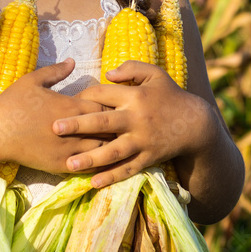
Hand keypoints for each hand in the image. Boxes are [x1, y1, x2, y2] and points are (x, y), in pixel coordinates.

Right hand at [0, 58, 110, 172]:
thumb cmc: (14, 102)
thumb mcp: (34, 80)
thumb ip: (56, 71)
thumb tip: (72, 61)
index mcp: (73, 106)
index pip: (107, 108)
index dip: (111, 109)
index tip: (109, 109)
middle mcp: (76, 129)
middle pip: (110, 130)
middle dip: (114, 129)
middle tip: (116, 128)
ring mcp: (70, 149)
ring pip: (103, 150)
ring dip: (108, 147)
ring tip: (113, 145)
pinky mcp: (62, 165)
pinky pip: (88, 166)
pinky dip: (96, 163)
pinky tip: (100, 160)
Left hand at [52, 61, 214, 187]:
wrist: (196, 124)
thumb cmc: (171, 96)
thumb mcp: (156, 75)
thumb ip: (131, 68)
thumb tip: (108, 73)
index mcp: (135, 95)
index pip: (102, 94)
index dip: (83, 97)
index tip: (65, 103)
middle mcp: (137, 118)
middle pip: (103, 121)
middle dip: (78, 125)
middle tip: (54, 128)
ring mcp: (143, 140)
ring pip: (113, 150)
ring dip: (91, 158)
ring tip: (69, 164)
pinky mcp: (149, 157)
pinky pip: (128, 169)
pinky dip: (112, 176)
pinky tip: (93, 183)